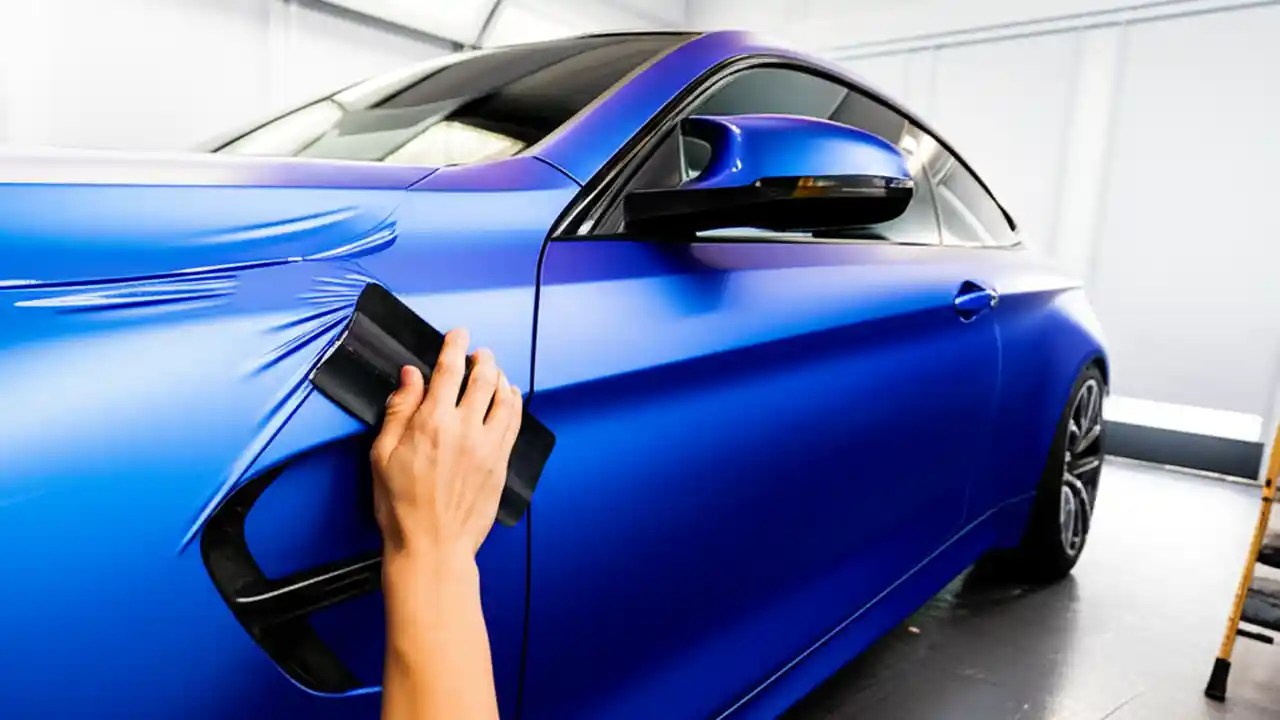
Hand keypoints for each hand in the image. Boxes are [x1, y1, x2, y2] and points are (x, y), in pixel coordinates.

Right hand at [370, 328, 523, 560]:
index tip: (458, 333)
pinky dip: (514, 403)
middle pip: (482, 378)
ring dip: (500, 377)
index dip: (454, 346)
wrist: (432, 546)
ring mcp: (487, 446)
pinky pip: (513, 423)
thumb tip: (409, 376)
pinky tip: (510, 397)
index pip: (449, 370)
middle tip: (478, 352)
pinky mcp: (500, 463)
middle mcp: (464, 428)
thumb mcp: (382, 455)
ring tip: (495, 370)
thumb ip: (399, 411)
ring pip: (504, 398)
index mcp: (432, 422)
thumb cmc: (399, 506)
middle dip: (482, 358)